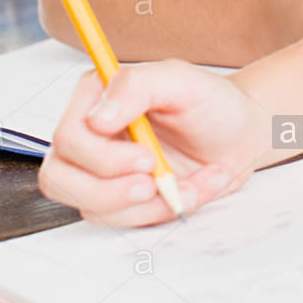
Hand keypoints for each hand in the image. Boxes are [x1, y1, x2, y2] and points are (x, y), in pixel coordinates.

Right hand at [38, 60, 268, 226]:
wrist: (241, 135)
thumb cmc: (213, 104)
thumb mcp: (184, 81)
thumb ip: (138, 86)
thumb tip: (97, 118)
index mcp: (96, 96)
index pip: (68, 136)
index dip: (102, 157)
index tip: (146, 157)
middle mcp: (90, 134)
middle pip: (61, 178)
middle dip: (111, 190)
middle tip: (154, 182)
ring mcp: (100, 169)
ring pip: (90, 207)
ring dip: (145, 205)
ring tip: (187, 184)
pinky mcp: (119, 197)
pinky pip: (122, 221)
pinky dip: (161, 211)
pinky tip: (191, 189)